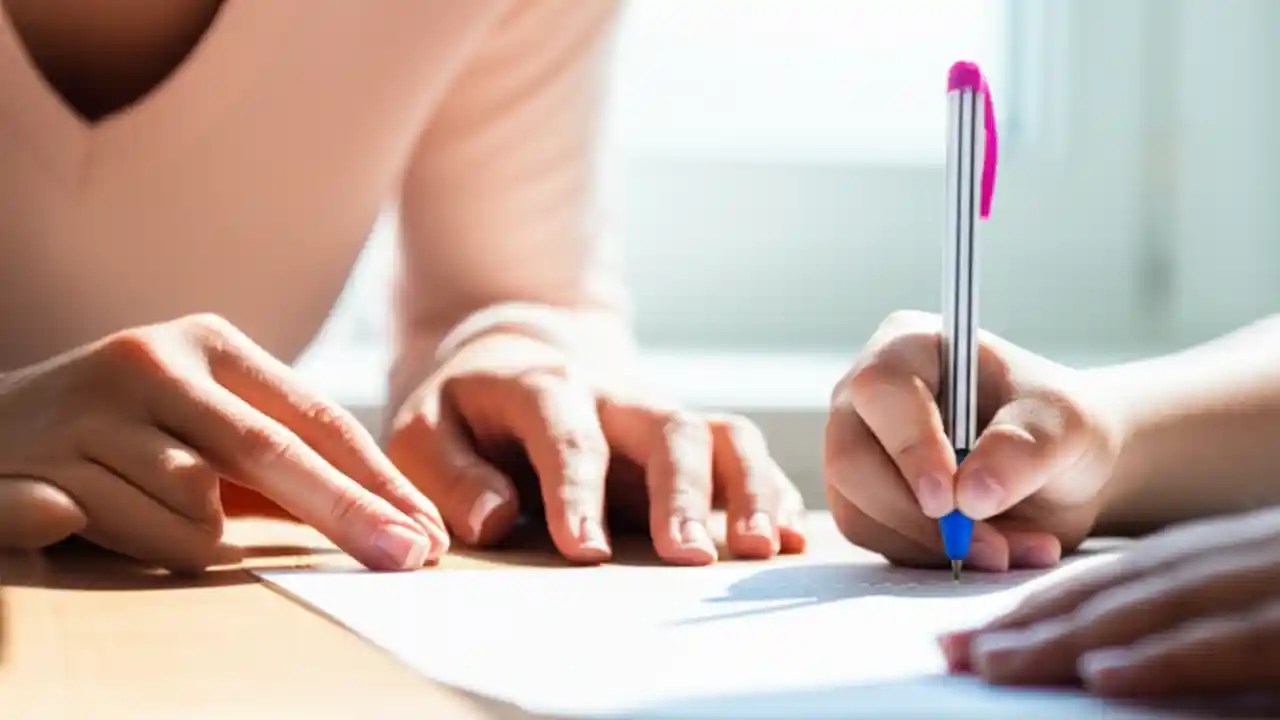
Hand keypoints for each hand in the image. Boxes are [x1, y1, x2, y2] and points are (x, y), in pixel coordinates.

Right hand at [0, 314, 447, 571]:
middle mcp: (158, 361)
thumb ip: (276, 463)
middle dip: (351, 513)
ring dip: (195, 538)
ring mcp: (98, 406)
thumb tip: (386, 519)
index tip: (427, 530)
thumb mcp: (201, 426)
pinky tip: (96, 513)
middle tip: (410, 559)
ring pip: (197, 511)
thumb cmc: (122, 436)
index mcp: (211, 345)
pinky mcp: (46, 458)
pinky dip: (139, 541)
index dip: (376, 480)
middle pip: (275, 452)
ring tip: (143, 510)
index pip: (317, 418)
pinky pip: (134, 533)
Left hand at [387, 328, 805, 563]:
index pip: (567, 434)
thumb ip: (450, 474)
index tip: (586, 551)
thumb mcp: (426, 431)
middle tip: (689, 556)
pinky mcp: (692, 443)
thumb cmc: (471, 412)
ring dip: (749, 489)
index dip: (577, 491)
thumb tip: (498, 520)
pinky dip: (774, 494)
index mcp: (544, 388)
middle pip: (667, 429)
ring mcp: (661, 417)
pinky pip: (746, 457)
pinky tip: (789, 540)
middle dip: (683, 492)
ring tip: (761, 549)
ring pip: (723, 435)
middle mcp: (617, 399)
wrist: (520, 359)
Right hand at [825, 311, 1124, 570]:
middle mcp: (866, 398)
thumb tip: (971, 495)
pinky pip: (874, 539)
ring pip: (858, 509)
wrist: (1062, 470)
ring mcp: (857, 450)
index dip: (909, 446)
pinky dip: (930, 559)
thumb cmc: (1057, 426)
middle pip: (851, 460)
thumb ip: (1023, 448)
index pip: (881, 392)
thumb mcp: (1064, 425)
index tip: (949, 500)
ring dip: (932, 546)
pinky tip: (987, 551)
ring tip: (1010, 551)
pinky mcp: (861, 500)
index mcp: (907, 349)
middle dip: (919, 516)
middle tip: (989, 548)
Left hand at [939, 506, 1279, 697]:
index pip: (1115, 579)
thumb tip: (1103, 658)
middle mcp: (1235, 559)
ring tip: (993, 661)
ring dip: (1067, 635)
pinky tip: (1100, 675)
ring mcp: (1268, 584)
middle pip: (1116, 591)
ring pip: (1152, 607)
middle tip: (952, 652)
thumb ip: (1194, 620)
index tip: (970, 638)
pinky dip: (1159, 658)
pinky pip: (1226, 642)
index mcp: (1221, 554)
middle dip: (1028, 622)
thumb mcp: (1259, 595)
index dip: (1037, 606)